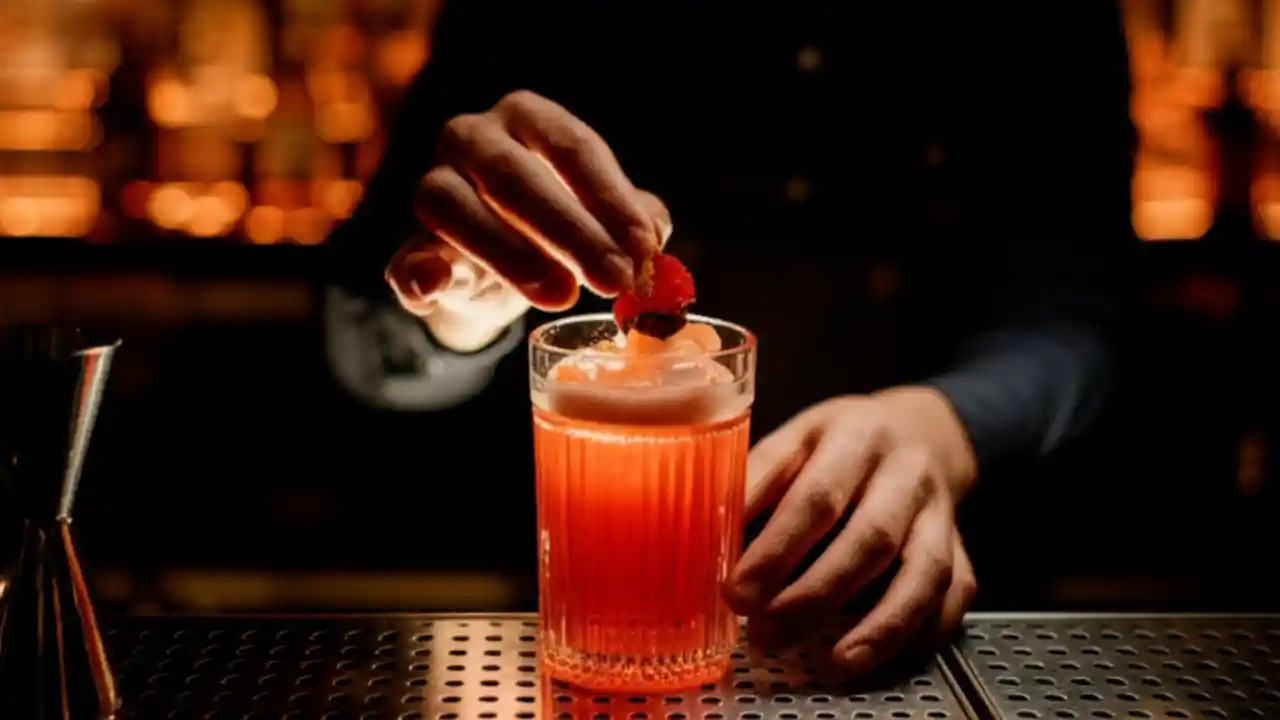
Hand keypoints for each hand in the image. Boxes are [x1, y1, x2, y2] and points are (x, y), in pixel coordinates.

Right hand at [385, 90, 670, 350]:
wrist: (502, 271)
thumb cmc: (561, 228)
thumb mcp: (601, 217)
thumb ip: (632, 224)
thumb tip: (654, 244)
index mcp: (527, 117)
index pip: (571, 147)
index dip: (611, 199)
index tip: (643, 247)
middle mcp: (472, 137)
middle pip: (516, 177)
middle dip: (572, 233)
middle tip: (613, 280)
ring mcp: (432, 186)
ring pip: (457, 210)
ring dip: (511, 256)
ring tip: (561, 296)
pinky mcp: (411, 247)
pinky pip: (406, 260)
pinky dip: (418, 272)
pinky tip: (433, 286)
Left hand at [724, 387, 978, 673]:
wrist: (921, 430)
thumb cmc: (840, 441)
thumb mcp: (795, 439)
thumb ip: (757, 482)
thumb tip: (709, 536)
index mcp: (857, 434)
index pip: (817, 497)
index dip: (777, 550)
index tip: (738, 592)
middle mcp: (907, 472)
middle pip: (871, 539)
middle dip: (816, 594)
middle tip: (767, 632)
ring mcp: (942, 511)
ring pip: (923, 572)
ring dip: (879, 625)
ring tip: (836, 662)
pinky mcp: (963, 547)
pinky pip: (954, 594)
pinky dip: (921, 629)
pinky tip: (881, 651)